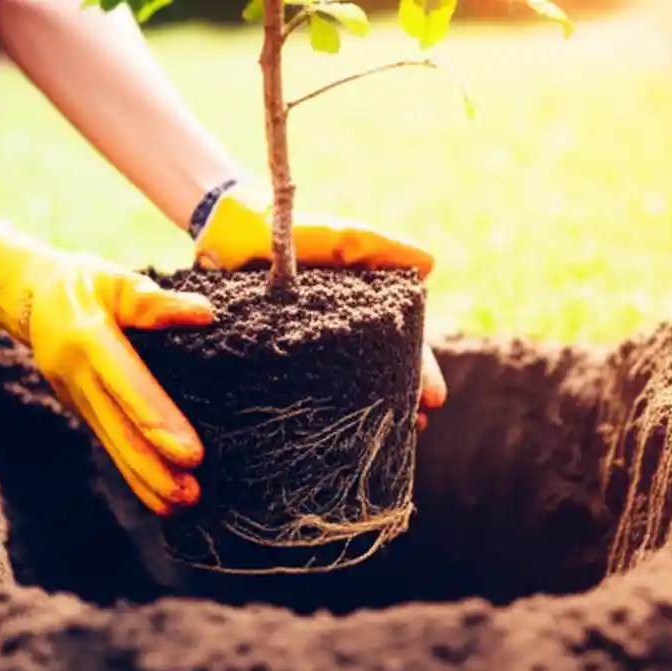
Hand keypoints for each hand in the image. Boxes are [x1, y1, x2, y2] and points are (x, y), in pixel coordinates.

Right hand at [0, 225, 213, 515]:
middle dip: (154, 468)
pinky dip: (133, 473)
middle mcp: (77, 378)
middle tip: (191, 495)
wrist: (30, 298)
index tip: (192, 454)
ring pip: (112, 446)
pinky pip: (110, 444)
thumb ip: (156, 301)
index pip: (128, 387)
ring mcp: (76, 399)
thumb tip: (205, 315)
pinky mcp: (82, 411)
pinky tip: (160, 499)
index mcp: (87, 341)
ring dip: (145, 480)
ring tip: (180, 507)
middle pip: (119, 430)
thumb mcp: (116, 279)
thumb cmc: (84, 283)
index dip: (159, 422)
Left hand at [194, 183, 446, 426]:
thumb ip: (385, 247)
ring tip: (394, 437)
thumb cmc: (296, 234)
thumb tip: (430, 265)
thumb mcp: (344, 238)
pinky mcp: (281, 358)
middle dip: (405, 399)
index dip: (421, 370)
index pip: (405, 342)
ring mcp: (315, 346)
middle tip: (419, 424)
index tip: (435, 398)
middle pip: (384, 369)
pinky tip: (338, 435)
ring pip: (351, 385)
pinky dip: (327, 411)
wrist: (236, 231)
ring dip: (376, 411)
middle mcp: (347, 330)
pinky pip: (308, 388)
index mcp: (369, 306)